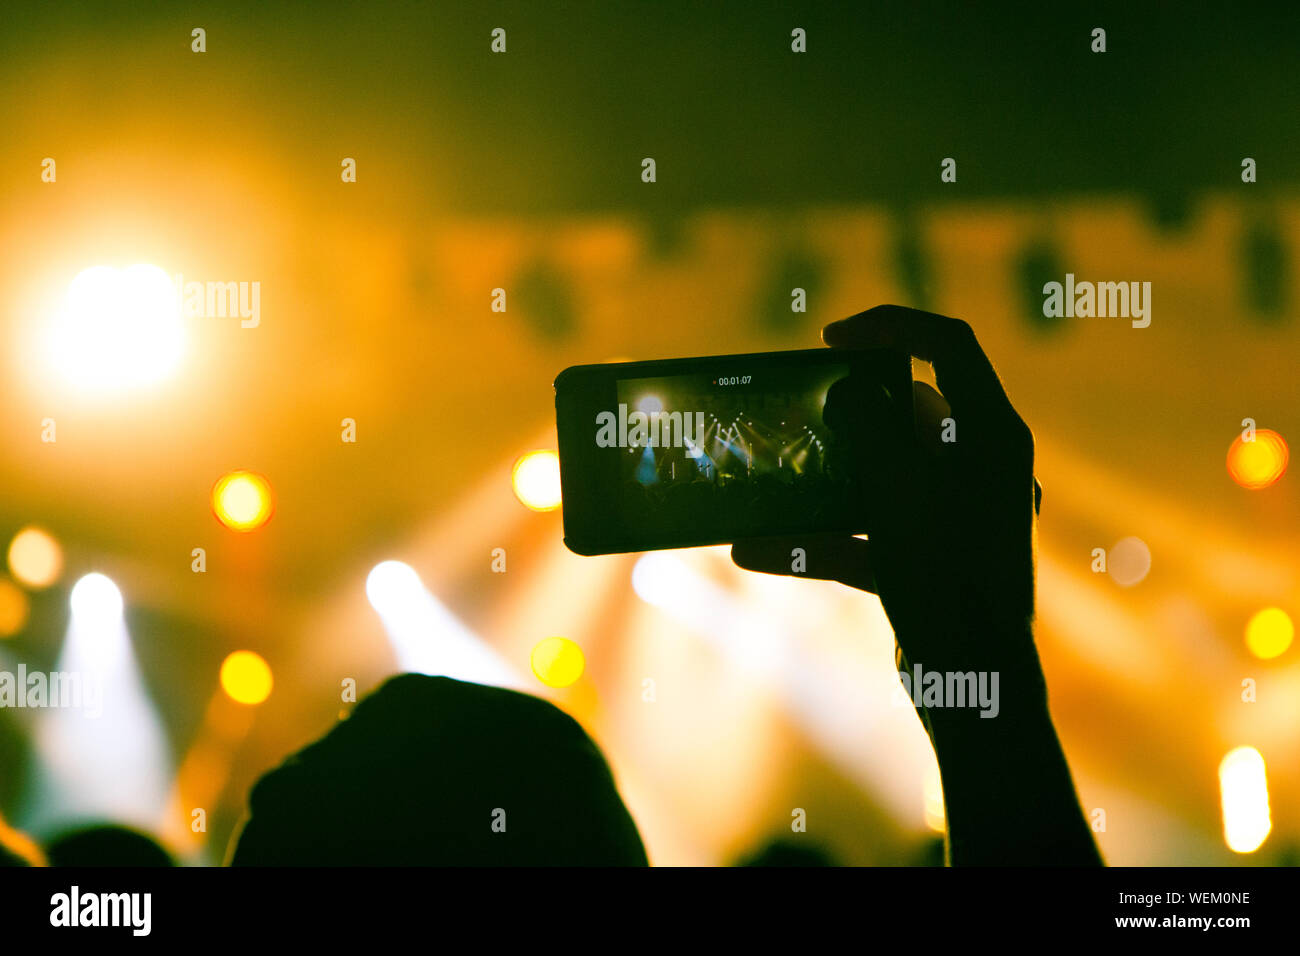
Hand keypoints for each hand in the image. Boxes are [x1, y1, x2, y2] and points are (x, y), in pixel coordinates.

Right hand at [732, 304, 1044, 706]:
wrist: (971, 683)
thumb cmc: (945, 572)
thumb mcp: (899, 485)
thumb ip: (871, 425)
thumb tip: (849, 391)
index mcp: (993, 433)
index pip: (947, 345)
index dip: (890, 326)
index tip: (830, 340)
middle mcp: (980, 467)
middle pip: (906, 414)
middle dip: (845, 415)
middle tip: (797, 412)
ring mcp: (954, 517)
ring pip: (879, 478)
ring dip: (822, 482)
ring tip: (771, 477)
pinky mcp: (927, 561)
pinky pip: (867, 535)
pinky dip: (820, 540)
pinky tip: (757, 549)